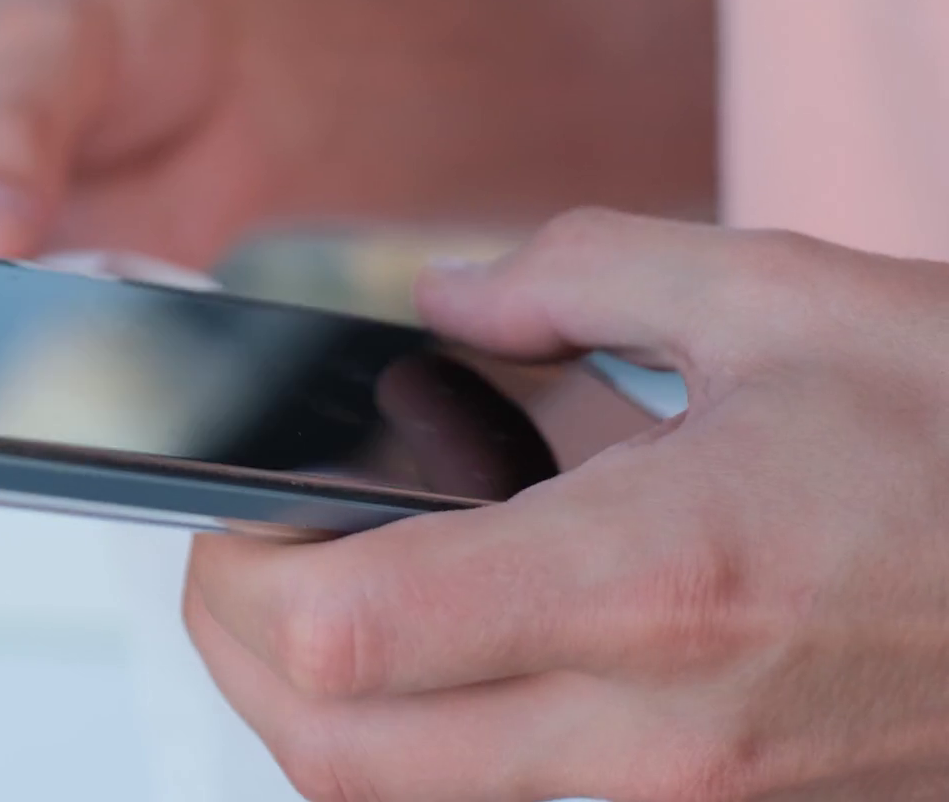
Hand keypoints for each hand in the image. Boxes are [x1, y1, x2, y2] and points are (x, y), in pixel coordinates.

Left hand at [184, 208, 948, 800]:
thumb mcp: (789, 300)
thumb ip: (577, 277)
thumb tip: (440, 299)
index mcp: (655, 581)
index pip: (347, 637)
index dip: (241, 568)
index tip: (236, 491)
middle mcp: (653, 732)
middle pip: (331, 753)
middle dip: (237, 650)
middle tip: (244, 543)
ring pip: (401, 797)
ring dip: (321, 700)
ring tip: (343, 569)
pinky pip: (504, 798)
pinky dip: (429, 728)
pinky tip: (467, 617)